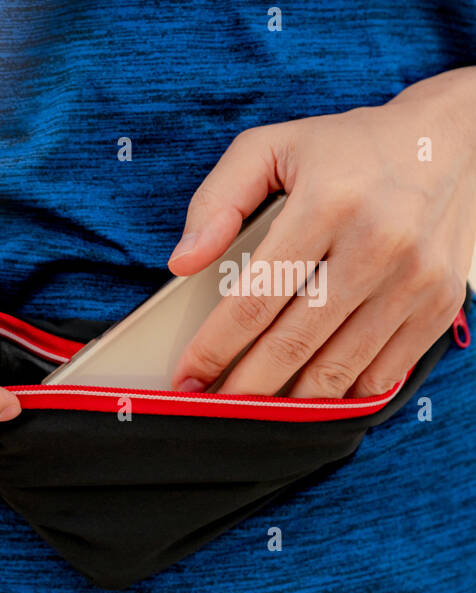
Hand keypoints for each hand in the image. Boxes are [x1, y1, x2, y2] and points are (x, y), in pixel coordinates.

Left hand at [169, 68, 475, 397]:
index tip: (187, 378)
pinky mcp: (441, 303)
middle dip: (245, 388)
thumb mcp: (270, 147)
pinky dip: (341, 396)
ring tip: (253, 414)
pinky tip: (308, 399)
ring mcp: (415, 279)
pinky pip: (382, 373)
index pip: (254, 299)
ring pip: (338, 369)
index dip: (214, 348)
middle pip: (293, 343)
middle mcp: (378, 243)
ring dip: (290, 403)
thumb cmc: (345, 149)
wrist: (448, 139)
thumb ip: (217, 200)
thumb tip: (182, 262)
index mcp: (328, 203)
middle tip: (213, 411)